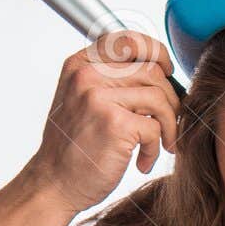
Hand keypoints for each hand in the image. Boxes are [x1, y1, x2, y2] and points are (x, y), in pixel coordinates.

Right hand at [25, 30, 180, 215]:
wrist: (54, 184)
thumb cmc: (73, 148)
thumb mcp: (82, 101)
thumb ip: (109, 80)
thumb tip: (159, 70)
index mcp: (80, 64)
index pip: (128, 40)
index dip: (157, 52)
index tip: (167, 72)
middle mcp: (87, 75)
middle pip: (152, 70)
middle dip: (170, 99)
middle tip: (169, 123)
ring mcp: (99, 98)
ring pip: (160, 97)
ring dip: (169, 125)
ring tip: (160, 145)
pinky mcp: (115, 124)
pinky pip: (156, 127)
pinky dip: (156, 148)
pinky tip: (143, 161)